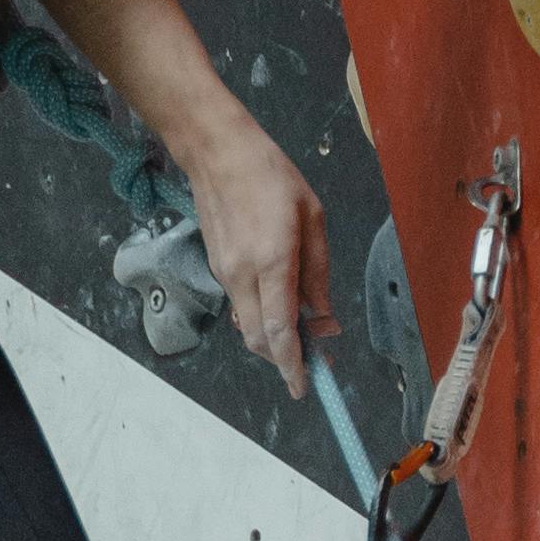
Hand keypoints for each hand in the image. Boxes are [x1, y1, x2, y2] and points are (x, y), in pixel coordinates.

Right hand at [177, 102, 336, 401]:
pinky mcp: (218, 268)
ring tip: (308, 330)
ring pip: (249, 326)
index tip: (306, 387)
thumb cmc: (271, 176)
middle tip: (318, 357)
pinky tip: (283, 304)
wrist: (217, 152)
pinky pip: (243, 306)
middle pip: (261, 340)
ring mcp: (225, 274)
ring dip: (276, 339)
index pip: (280, 330)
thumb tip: (323, 314)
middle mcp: (243, 276)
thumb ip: (318, 271)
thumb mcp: (312, 217)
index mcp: (272, 262)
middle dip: (287, 359)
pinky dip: (263, 318)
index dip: (293, 365)